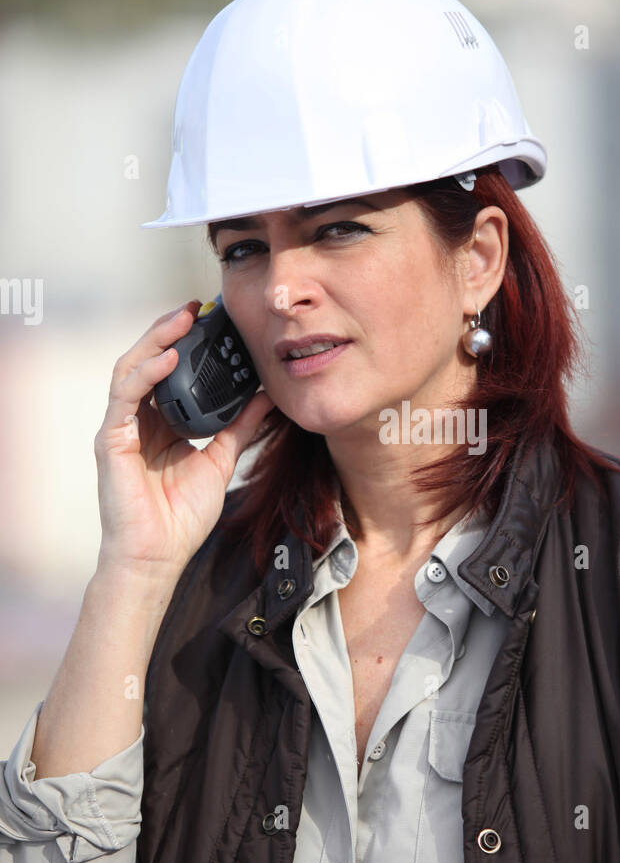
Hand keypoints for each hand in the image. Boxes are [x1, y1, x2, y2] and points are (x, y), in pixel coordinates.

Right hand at [94, 300, 274, 576]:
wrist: (160, 555)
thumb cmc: (182, 515)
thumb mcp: (220, 459)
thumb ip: (239, 426)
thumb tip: (266, 397)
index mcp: (160, 422)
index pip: (168, 370)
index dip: (185, 343)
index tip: (212, 320)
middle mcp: (137, 419)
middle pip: (146, 361)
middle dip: (168, 330)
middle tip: (195, 307)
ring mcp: (121, 427)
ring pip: (130, 369)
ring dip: (155, 341)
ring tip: (181, 320)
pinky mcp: (111, 440)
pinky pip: (125, 397)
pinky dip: (146, 374)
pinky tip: (167, 359)